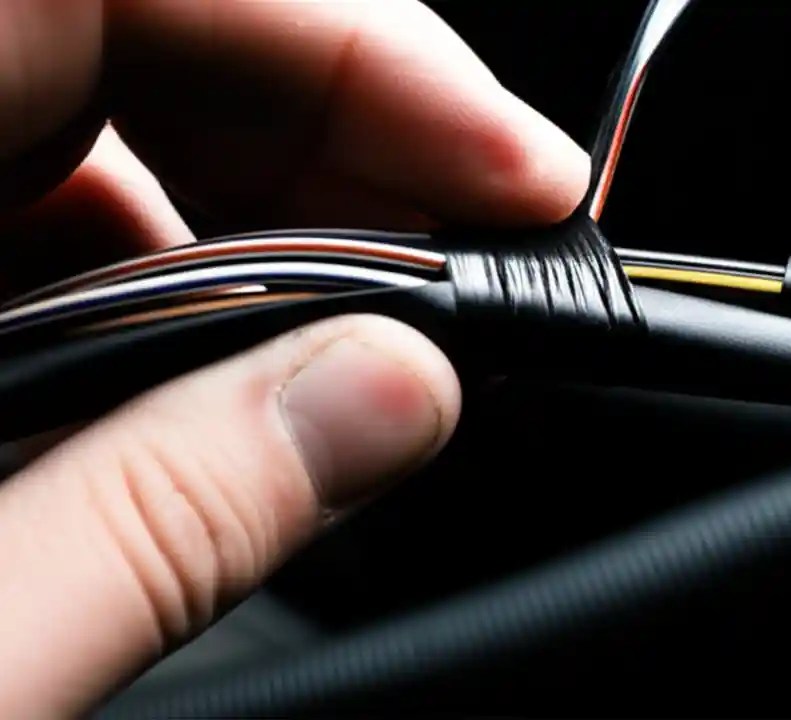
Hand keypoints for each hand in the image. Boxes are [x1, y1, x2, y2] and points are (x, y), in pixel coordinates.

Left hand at [0, 2, 587, 715]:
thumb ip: (168, 523)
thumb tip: (393, 402)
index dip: (344, 34)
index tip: (512, 165)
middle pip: (136, 36)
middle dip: (336, 138)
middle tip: (474, 255)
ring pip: (93, 131)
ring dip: (262, 232)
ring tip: (369, 346)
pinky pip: (33, 216)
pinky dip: (158, 288)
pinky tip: (220, 383)